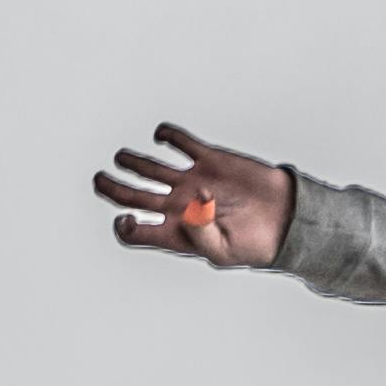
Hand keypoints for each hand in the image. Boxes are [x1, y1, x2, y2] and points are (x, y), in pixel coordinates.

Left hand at [94, 126, 290, 268]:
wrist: (286, 220)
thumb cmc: (254, 245)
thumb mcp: (224, 250)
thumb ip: (199, 231)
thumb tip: (185, 206)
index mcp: (176, 233)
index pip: (137, 231)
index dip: (124, 227)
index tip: (126, 219)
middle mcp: (177, 207)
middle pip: (134, 197)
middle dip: (113, 188)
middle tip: (99, 179)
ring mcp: (191, 181)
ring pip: (150, 169)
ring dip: (132, 162)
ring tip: (120, 157)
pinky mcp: (208, 160)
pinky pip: (181, 144)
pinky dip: (168, 136)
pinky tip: (162, 135)